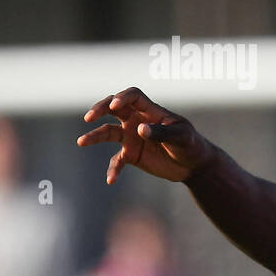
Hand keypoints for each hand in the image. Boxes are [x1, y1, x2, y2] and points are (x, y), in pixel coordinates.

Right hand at [77, 87, 214, 183]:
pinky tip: (111, 180)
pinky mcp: (130, 155)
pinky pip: (116, 161)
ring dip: (94, 137)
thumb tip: (140, 129)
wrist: (193, 165)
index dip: (122, 98)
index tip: (114, 105)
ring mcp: (132, 137)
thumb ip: (162, 133)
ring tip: (81, 142)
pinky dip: (113, 169)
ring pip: (107, 132)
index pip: (133, 96)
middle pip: (113, 108)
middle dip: (99, 109)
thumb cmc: (191, 145)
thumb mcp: (181, 138)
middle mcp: (137, 121)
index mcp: (151, 111)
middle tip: (89, 118)